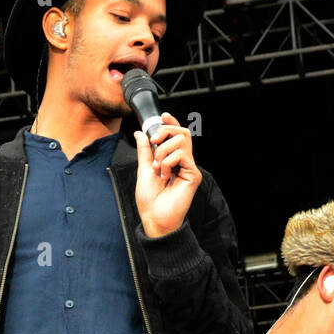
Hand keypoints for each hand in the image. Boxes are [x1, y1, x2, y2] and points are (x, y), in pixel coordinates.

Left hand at [134, 113, 201, 238]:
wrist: (154, 217)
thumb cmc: (150, 199)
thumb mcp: (144, 169)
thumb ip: (144, 150)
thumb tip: (140, 133)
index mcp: (172, 160)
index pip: (177, 135)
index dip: (172, 123)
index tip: (163, 116)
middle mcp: (183, 162)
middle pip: (182, 133)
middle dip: (165, 132)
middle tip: (155, 143)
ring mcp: (189, 168)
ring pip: (181, 140)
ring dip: (163, 151)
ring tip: (158, 168)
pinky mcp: (193, 174)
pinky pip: (181, 155)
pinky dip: (168, 162)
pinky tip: (165, 175)